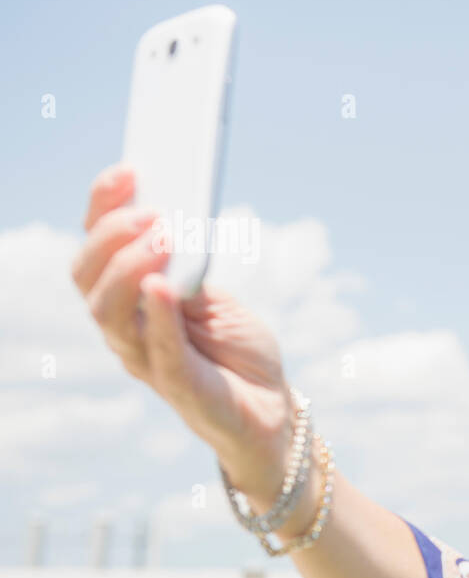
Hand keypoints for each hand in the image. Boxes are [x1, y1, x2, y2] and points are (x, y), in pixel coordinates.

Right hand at [74, 163, 294, 499]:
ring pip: (106, 311)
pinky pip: (155, 348)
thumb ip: (189, 267)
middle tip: (152, 210)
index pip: (96, 248)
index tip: (128, 169)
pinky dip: (157, 315)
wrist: (271, 408)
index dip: (102, 207)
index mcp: (130, 299)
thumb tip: (174, 216)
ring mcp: (145, 358)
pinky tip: (165, 286)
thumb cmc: (238, 351)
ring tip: (162, 237)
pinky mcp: (177, 385)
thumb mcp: (214, 298)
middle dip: (110, 235)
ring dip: (129, 268)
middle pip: (88, 277)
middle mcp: (125, 327)